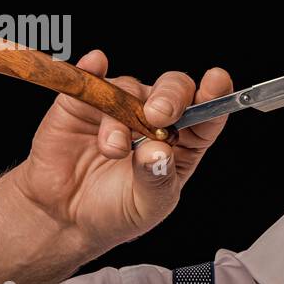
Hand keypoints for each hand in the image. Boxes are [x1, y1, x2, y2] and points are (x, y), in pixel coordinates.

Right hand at [10, 49, 233, 253]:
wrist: (66, 218)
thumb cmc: (117, 212)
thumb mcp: (146, 206)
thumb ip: (155, 179)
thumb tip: (157, 151)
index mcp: (184, 142)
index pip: (207, 113)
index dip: (214, 94)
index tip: (216, 80)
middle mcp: (155, 117)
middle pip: (173, 89)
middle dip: (170, 96)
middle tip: (158, 115)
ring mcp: (120, 106)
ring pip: (129, 90)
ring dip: (121, 118)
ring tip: (113, 149)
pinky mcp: (82, 103)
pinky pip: (90, 77)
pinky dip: (92, 68)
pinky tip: (94, 65)